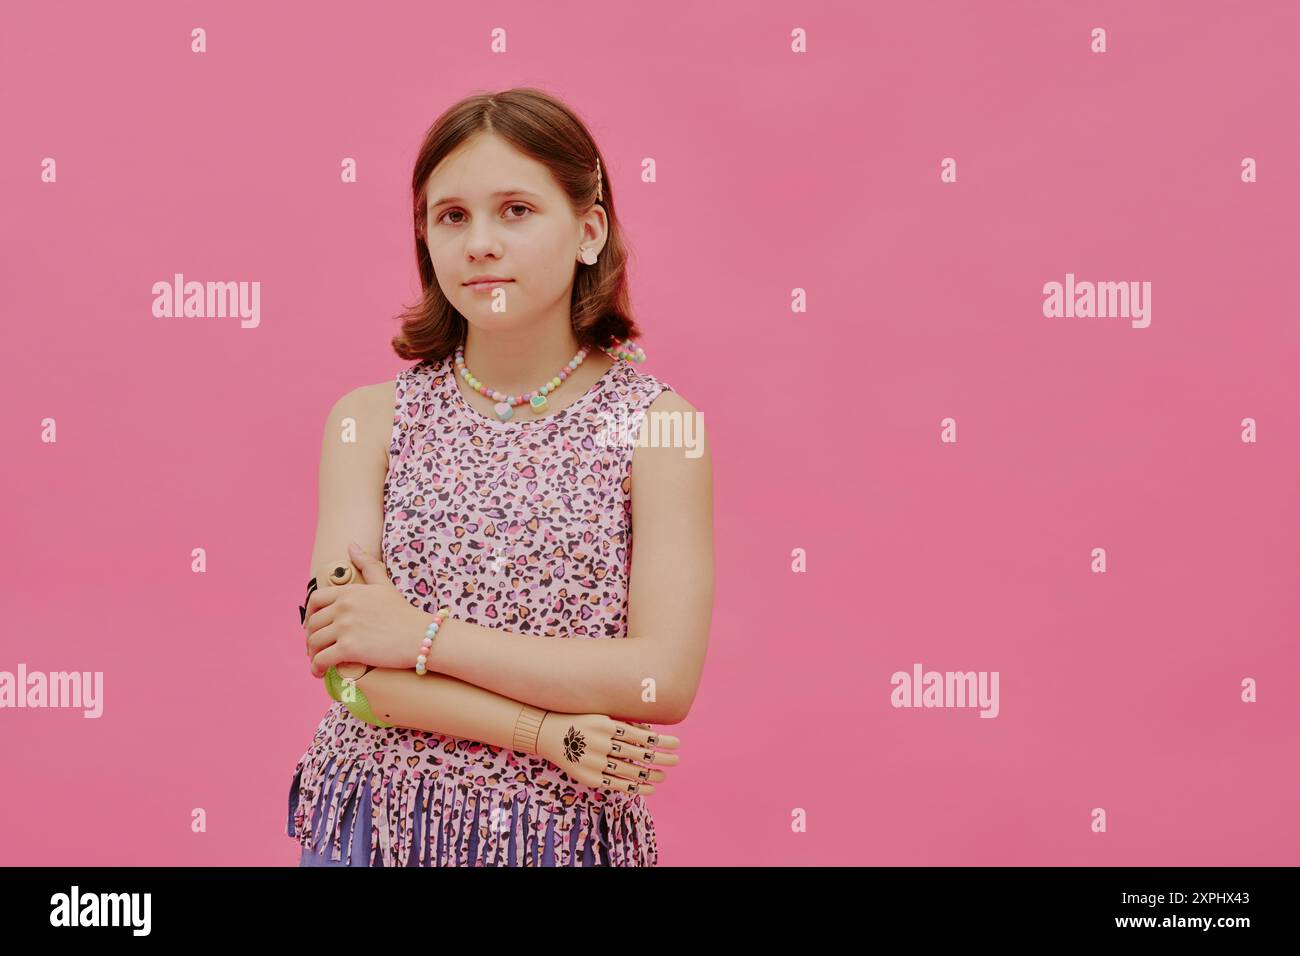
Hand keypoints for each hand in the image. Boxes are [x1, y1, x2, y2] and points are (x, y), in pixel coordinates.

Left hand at [304, 542, 430, 677]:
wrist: (421, 635)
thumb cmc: (403, 612)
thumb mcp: (384, 584)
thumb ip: (367, 563)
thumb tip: (352, 545)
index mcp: (349, 592)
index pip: (315, 600)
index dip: (309, 615)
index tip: (311, 626)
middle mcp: (344, 607)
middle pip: (313, 624)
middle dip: (310, 638)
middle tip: (315, 648)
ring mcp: (345, 627)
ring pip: (314, 642)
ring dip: (311, 654)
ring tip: (316, 661)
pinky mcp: (349, 648)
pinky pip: (322, 659)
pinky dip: (316, 667)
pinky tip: (319, 673)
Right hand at [535, 713, 679, 795]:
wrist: (548, 734)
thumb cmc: (581, 722)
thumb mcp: (602, 715)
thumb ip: (625, 723)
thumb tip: (651, 730)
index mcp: (608, 725)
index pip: (642, 735)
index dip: (662, 740)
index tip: (677, 743)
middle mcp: (602, 743)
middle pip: (639, 754)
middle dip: (661, 758)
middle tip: (676, 760)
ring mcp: (595, 761)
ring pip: (630, 771)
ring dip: (651, 775)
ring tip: (664, 775)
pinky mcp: (590, 777)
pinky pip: (617, 785)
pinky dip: (635, 788)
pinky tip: (649, 789)